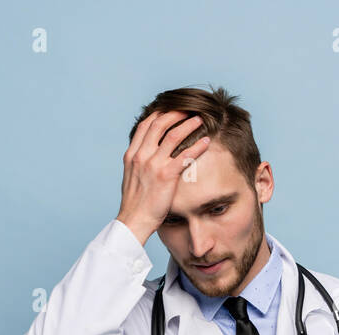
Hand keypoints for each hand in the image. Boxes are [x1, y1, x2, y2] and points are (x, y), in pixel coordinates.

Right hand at [116, 110, 210, 244]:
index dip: (159, 114)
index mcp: (132, 154)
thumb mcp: (131, 177)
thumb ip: (139, 163)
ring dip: (188, 124)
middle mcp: (141, 155)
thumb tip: (147, 155)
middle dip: (175, 113)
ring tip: (200, 120)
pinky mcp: (166, 175)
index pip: (145, 125)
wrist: (133, 221)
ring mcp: (153, 164)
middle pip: (159, 124)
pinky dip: (197, 146)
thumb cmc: (135, 204)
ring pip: (173, 135)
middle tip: (188, 110)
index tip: (171, 109)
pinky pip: (185, 156)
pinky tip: (206, 142)